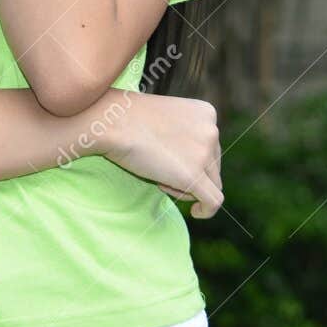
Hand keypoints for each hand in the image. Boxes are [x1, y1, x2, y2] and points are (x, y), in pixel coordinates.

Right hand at [95, 92, 223, 218]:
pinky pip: (214, 202)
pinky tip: (196, 213)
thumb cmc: (129, 119)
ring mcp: (205, 153)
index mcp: (207, 113)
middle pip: (213, 167)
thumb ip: (185, 135)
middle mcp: (212, 131)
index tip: (168, 157)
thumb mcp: (167, 118)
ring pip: (212, 184)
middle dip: (190, 174)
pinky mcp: (194, 176)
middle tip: (160, 171)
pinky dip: (207, 211)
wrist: (113, 122)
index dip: (191, 158)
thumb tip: (188, 162)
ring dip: (188, 188)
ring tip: (161, 181)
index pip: (211, 147)